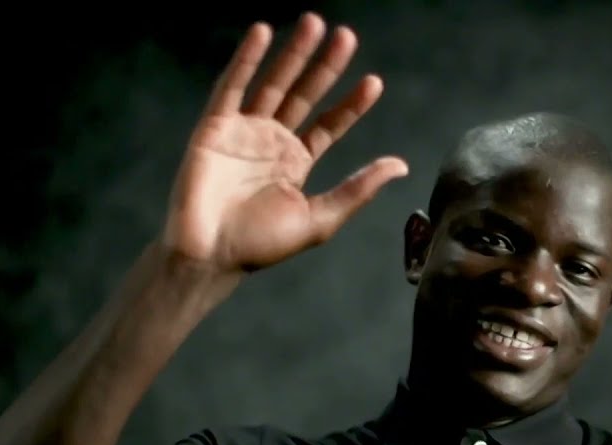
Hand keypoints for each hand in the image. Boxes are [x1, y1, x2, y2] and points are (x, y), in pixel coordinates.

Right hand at [163, 14, 408, 271]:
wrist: (210, 255)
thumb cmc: (261, 246)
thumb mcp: (320, 218)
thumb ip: (357, 189)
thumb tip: (401, 165)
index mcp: (297, 162)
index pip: (330, 124)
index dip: (351, 103)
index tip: (374, 81)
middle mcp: (272, 141)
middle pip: (304, 94)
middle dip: (325, 66)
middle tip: (346, 36)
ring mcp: (243, 131)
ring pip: (272, 83)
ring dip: (293, 54)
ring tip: (314, 23)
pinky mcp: (214, 127)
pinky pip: (232, 86)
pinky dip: (246, 59)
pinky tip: (263, 33)